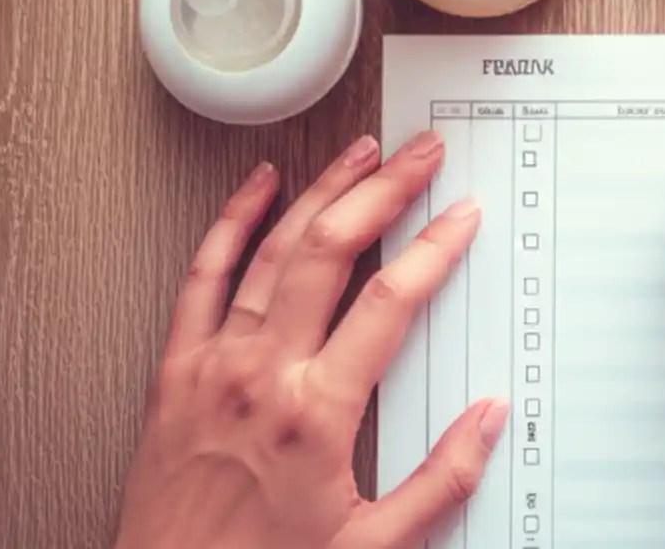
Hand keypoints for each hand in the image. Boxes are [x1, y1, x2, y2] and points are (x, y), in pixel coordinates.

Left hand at [114, 132, 507, 548]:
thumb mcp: (373, 546)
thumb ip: (442, 481)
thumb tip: (488, 420)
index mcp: (318, 411)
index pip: (391, 302)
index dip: (435, 248)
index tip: (461, 216)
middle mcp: (263, 372)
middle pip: (332, 251)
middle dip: (385, 190)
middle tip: (420, 155)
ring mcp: (214, 362)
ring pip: (274, 249)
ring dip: (322, 192)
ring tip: (360, 154)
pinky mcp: (176, 368)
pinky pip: (204, 276)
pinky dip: (232, 222)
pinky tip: (258, 186)